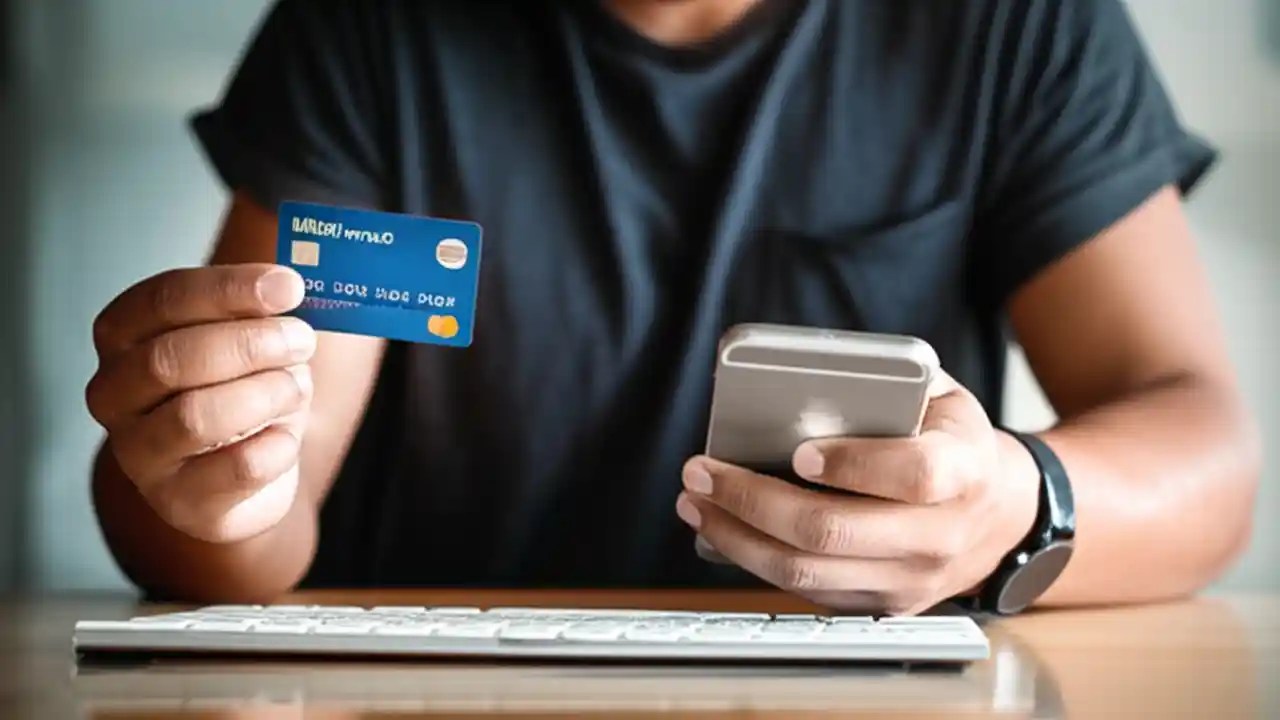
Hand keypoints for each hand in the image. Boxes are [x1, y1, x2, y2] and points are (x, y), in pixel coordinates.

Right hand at [86, 264, 315, 543]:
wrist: (253, 471)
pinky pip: (238, 468)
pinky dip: (278, 445)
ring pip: (195, 417)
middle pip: (170, 359)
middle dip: (249, 345)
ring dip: (264, 393)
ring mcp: (141, 454)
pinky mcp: (181, 500)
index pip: (163, 300)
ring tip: (296, 387)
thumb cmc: (245, 389)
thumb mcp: (249, 338)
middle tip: (302, 339)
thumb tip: (290, 285)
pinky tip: (287, 436)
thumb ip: (259, 311)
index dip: (229, 289)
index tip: (287, 287)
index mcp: (124, 337)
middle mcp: (116, 395)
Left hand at [676, 369, 1040, 614]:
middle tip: (702, 472)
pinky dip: (753, 562)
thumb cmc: (953, 443)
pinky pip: (806, 592)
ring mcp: (910, 581)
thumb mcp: (941, 398)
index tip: (798, 452)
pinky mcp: (882, 606)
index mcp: (964, 471)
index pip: (913, 475)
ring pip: (807, 573)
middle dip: (752, 500)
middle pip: (834, 531)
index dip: (854, 464)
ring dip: (737, 537)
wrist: (1000, 516)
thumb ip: (889, 384)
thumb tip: (800, 380)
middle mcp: (940, 536)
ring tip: (696, 502)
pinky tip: (721, 530)